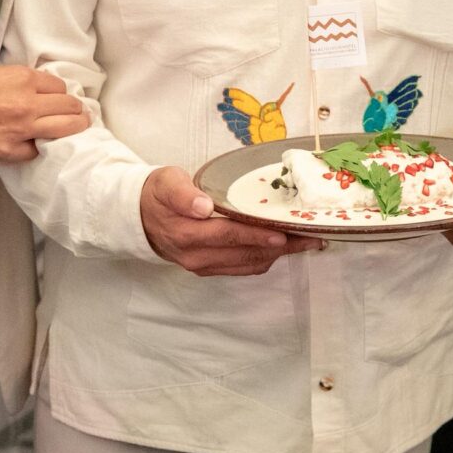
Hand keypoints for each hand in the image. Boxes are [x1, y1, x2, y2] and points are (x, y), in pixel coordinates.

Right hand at [140, 166, 322, 275]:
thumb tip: (204, 206)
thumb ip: (183, 194)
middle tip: (312, 236)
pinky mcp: (210, 269)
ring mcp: (204, 266)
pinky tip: (284, 247)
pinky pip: (243, 267)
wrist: (140, 219)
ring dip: (279, 255)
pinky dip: (266, 258)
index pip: (228, 235)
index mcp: (186, 234)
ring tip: (307, 242)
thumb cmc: (158, 194)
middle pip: (246, 253)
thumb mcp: (165, 183)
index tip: (284, 232)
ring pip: (249, 263)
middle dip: (282, 247)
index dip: (257, 234)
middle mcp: (197, 257)